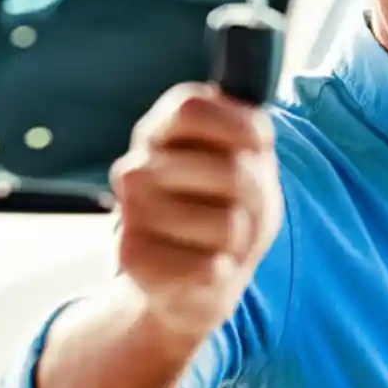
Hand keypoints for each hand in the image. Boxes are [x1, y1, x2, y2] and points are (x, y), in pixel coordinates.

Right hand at [109, 82, 283, 347]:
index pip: (193, 107)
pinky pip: (210, 266)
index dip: (237, 125)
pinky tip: (204, 269)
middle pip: (233, 170)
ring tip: (221, 243)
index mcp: (161, 129)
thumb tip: (256, 132)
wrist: (193, 279)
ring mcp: (130, 210)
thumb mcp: (250, 163)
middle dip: (257, 196)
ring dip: (242, 240)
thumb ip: (250, 136)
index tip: (258, 146)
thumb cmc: (226, 208)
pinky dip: (222, 273)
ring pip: (229, 224)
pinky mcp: (130, 256)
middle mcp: (136, 165)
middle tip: (242, 211)